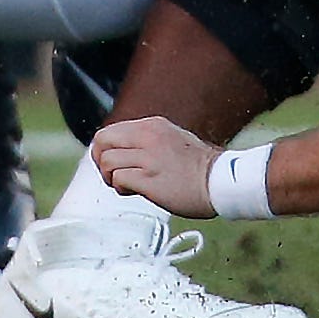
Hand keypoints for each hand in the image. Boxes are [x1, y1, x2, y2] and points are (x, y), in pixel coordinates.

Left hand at [91, 117, 215, 217]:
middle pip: (102, 140)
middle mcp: (147, 137)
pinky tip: (132, 192)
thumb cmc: (199, 166)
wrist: (219, 181)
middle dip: (99, 159)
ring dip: (109, 177)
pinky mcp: (149, 180)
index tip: (111, 162)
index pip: (111, 130)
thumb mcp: (171, 138)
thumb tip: (126, 150)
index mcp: (152, 125)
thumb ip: (148, 140)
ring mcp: (148, 158)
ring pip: (107, 161)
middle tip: (109, 174)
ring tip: (124, 185)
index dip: (105, 149)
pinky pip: (118, 179)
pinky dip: (119, 188)